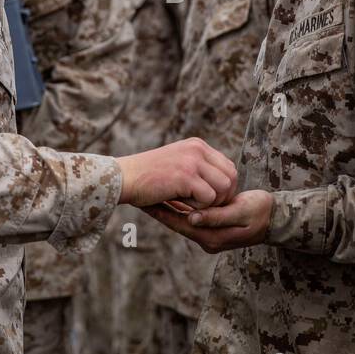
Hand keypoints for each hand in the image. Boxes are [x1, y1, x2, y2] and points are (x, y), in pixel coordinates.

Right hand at [115, 137, 236, 209]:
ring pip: (224, 188)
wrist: (123, 178)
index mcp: (197, 145)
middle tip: (205, 207)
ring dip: (211, 203)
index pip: (228, 167)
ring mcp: (192, 161)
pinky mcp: (186, 176)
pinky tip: (182, 205)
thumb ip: (199, 169)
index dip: (225, 187)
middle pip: (231, 177)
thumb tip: (224, 188)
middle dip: (223, 197)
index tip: (211, 200)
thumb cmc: (147, 178)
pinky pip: (209, 198)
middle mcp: (197, 149)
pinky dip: (198, 208)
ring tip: (191, 205)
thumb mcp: (177, 164)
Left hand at [143, 188, 273, 252]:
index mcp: (212, 236)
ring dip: (167, 207)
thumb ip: (217, 216)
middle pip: (176, 223)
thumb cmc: (261, 212)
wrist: (276, 218)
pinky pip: (191, 216)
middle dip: (159, 210)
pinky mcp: (213, 227)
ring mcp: (210, 233)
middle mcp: (207, 237)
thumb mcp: (241, 212)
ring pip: (182, 219)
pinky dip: (181, 207)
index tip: (144, 201)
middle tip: (140, 195)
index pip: (179, 224)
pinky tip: (171, 195)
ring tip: (150, 193)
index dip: (161, 212)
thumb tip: (192, 218)